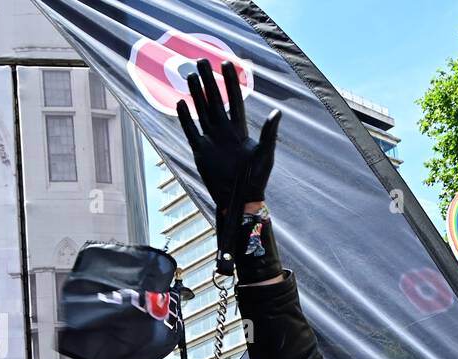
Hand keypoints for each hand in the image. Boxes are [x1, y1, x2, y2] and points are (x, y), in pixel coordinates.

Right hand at [176, 59, 280, 212]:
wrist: (241, 199)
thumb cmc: (257, 179)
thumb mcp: (266, 154)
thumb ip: (269, 133)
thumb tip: (277, 113)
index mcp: (240, 130)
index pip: (234, 99)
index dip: (230, 82)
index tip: (226, 63)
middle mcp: (224, 132)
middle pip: (214, 100)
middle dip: (209, 81)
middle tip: (201, 61)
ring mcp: (211, 140)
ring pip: (201, 111)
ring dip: (196, 94)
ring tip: (191, 76)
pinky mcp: (200, 152)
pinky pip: (190, 131)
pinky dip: (185, 118)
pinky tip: (180, 103)